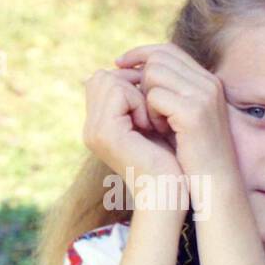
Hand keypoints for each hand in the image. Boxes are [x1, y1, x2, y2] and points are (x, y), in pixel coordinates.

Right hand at [82, 65, 185, 191]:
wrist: (172, 194)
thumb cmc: (172, 163)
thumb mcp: (155, 126)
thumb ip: (141, 103)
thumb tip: (140, 70)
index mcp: (100, 126)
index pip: (104, 80)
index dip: (133, 84)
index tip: (155, 110)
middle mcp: (91, 128)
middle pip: (103, 76)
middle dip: (134, 86)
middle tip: (154, 115)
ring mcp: (94, 130)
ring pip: (109, 79)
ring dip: (138, 94)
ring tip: (153, 123)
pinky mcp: (105, 131)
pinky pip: (117, 91)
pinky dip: (140, 102)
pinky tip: (152, 126)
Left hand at [113, 43, 240, 187]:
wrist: (215, 185)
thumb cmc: (196, 157)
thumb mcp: (182, 118)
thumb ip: (168, 92)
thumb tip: (133, 70)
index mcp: (208, 82)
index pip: (168, 51)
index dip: (141, 54)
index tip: (120, 66)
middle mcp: (209, 83)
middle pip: (158, 58)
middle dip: (140, 80)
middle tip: (142, 108)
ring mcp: (204, 96)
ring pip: (153, 73)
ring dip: (145, 97)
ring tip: (155, 122)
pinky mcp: (194, 112)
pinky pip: (155, 96)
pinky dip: (150, 113)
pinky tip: (161, 131)